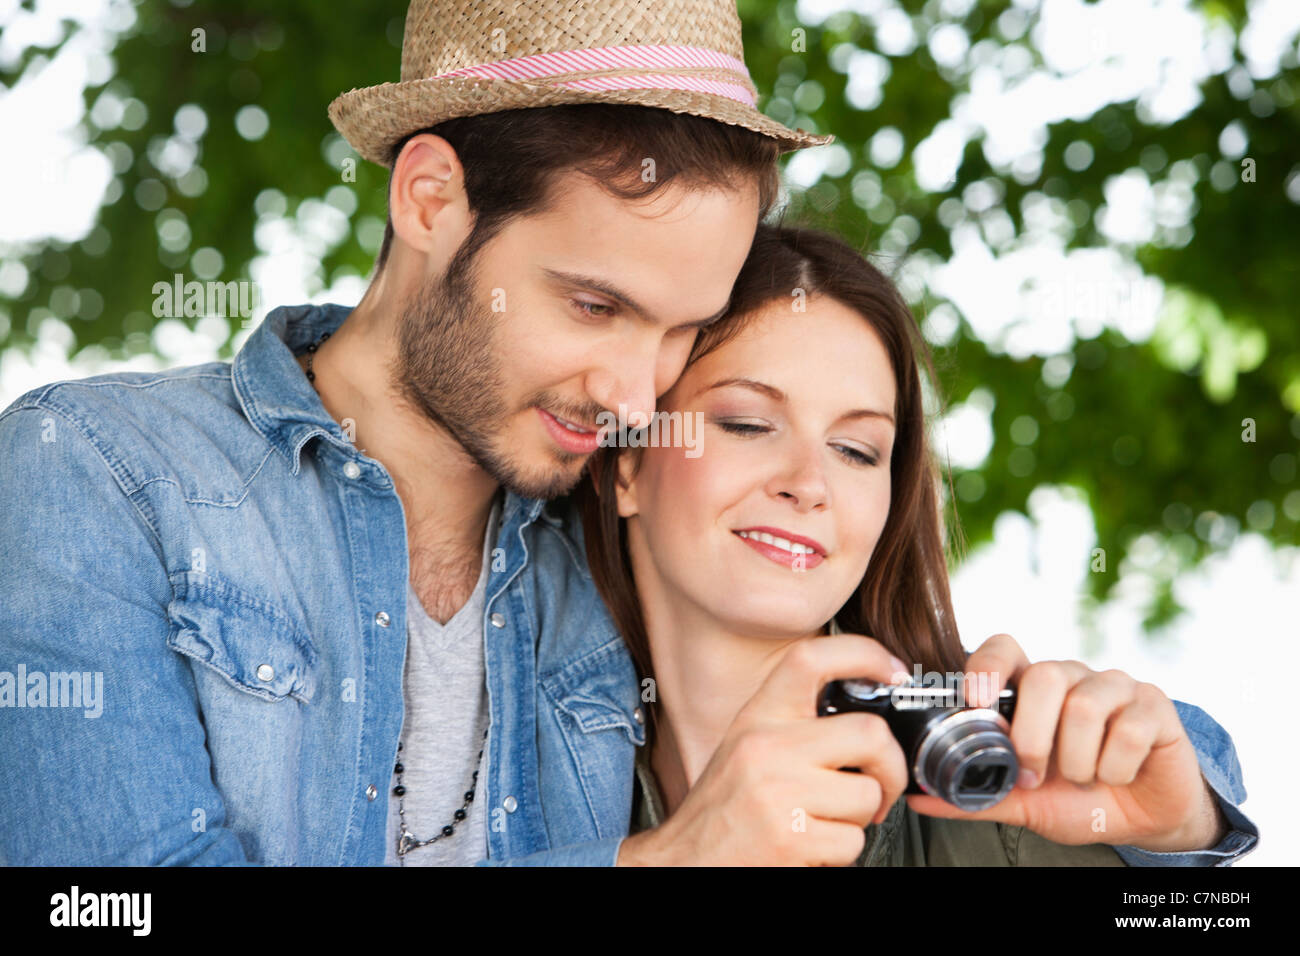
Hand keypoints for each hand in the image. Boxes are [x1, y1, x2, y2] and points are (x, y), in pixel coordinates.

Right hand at [617, 634, 912, 865]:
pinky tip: (811, 846)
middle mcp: (767, 747)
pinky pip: (852, 843)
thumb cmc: (723, 809)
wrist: (685, 861)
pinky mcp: (790, 839)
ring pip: (867, 796)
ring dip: (858, 818)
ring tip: (824, 821)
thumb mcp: (748, 747)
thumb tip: (866, 721)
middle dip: (890, 767)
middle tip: (880, 784)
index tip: (893, 671)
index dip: (863, 654)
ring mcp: (779, 793)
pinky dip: (841, 852)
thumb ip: (796, 726)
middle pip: (869, 733)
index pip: (812, 659)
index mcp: (759, 717)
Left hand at [906, 633, 1226, 851]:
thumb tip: (917, 799)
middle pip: (1045, 676)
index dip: (987, 666)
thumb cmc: (1078, 800)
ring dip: (1078, 761)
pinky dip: (1116, 767)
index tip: (975, 702)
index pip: (1004, 648)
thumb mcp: (1021, 803)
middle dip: (1032, 735)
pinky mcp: (1155, 706)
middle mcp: (1072, 676)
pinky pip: (1130, 730)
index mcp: (1033, 689)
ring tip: (1081, 778)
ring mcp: (1116, 686)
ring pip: (1086, 706)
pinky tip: (1116, 776)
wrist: (1142, 820)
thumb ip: (975, 797)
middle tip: (1032, 773)